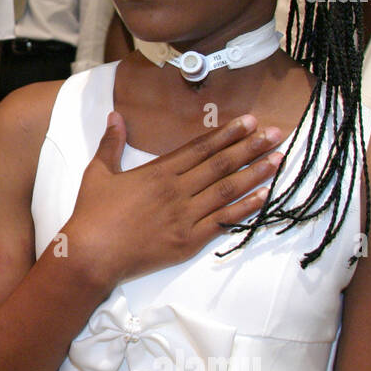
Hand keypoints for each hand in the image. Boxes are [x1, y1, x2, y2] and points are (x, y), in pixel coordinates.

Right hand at [62, 112, 283, 291]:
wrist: (91, 255)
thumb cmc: (92, 215)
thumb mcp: (98, 173)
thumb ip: (111, 144)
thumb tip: (115, 116)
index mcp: (157, 172)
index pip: (200, 148)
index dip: (227, 134)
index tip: (249, 121)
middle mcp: (176, 191)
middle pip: (221, 164)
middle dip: (251, 147)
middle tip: (276, 133)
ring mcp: (185, 217)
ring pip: (228, 190)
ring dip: (255, 173)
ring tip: (278, 159)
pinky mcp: (188, 241)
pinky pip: (224, 221)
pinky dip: (246, 208)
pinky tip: (264, 195)